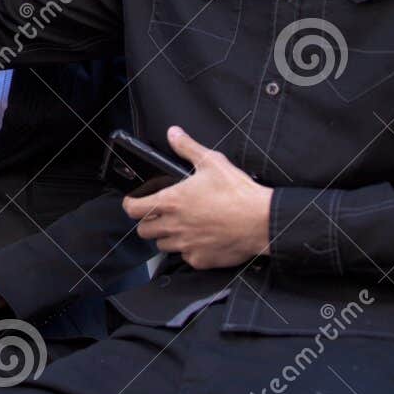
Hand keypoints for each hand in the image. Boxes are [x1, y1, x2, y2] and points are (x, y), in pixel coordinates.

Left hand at [122, 127, 273, 269]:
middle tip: (160, 215)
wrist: (262, 221)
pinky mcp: (200, 260)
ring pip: (163, 246)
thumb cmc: (237, 192)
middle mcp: (174, 226)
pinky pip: (186, 257)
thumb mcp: (212, 162)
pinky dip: (189, 250)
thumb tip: (174, 134)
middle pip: (144, 231)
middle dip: (148, 222)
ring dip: (167, 237)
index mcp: (171, 202)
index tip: (135, 202)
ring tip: (181, 226)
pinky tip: (200, 239)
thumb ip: (188, 147)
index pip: (133, 209)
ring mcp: (186, 245)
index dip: (131, 204)